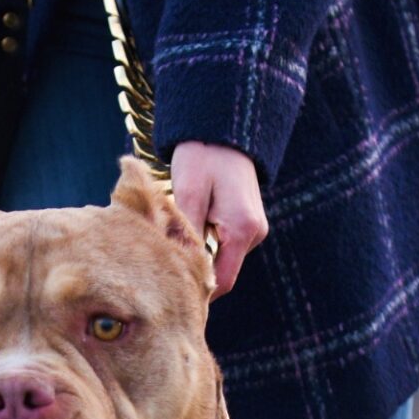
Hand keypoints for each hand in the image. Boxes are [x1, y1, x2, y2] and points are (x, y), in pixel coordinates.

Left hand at [170, 142, 269, 298]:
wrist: (223, 127)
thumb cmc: (203, 155)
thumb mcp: (188, 193)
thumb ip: (186, 236)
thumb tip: (179, 270)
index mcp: (242, 230)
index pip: (222, 282)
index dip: (197, 291)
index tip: (170, 290)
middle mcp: (254, 234)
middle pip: (222, 272)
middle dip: (195, 273)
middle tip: (164, 268)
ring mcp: (254, 229)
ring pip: (223, 260)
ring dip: (199, 257)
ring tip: (174, 243)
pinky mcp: (248, 222)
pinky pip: (225, 245)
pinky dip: (206, 244)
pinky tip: (189, 230)